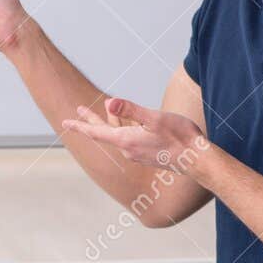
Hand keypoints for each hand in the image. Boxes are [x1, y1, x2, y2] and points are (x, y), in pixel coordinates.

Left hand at [60, 97, 207, 172]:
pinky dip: (125, 127)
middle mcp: (129, 149)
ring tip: (105, 109)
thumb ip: (131, 110)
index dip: (80, 126)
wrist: (197, 160)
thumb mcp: (155, 118)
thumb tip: (109, 102)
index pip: (96, 133)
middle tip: (78, 109)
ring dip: (110, 121)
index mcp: (127, 140)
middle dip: (91, 120)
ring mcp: (138, 153)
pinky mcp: (147, 154)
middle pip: (104, 133)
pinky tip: (129, 121)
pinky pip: (130, 138)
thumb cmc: (180, 137)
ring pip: (118, 134)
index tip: (65, 122)